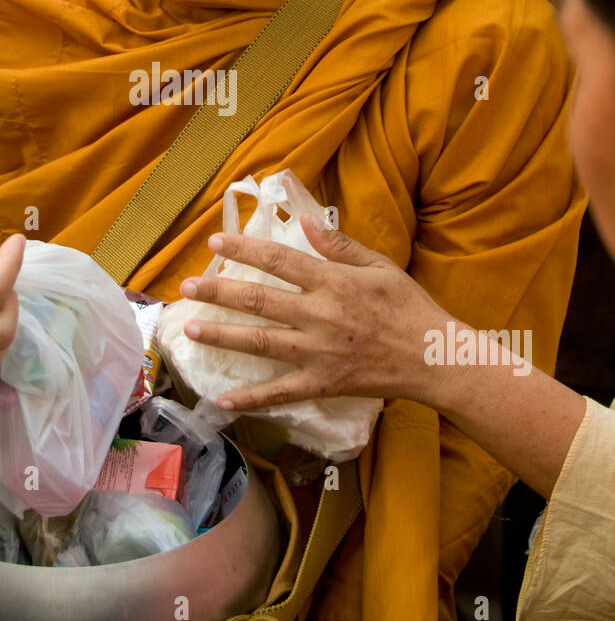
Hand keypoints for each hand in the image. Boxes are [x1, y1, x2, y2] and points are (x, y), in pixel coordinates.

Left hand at [179, 215, 448, 411]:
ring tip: (191, 331)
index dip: (244, 250)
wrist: (433, 358)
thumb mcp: (379, 265)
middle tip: (186, 287)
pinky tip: (221, 400)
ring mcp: (318, 353)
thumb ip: (339, 245)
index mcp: (332, 282)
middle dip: (218, 292)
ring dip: (222, 336)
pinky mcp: (322, 384)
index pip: (278, 260)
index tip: (215, 243)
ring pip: (260, 342)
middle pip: (258, 300)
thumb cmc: (409, 307)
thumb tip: (305, 220)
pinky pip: (280, 393)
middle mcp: (319, 315)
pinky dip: (250, 399)